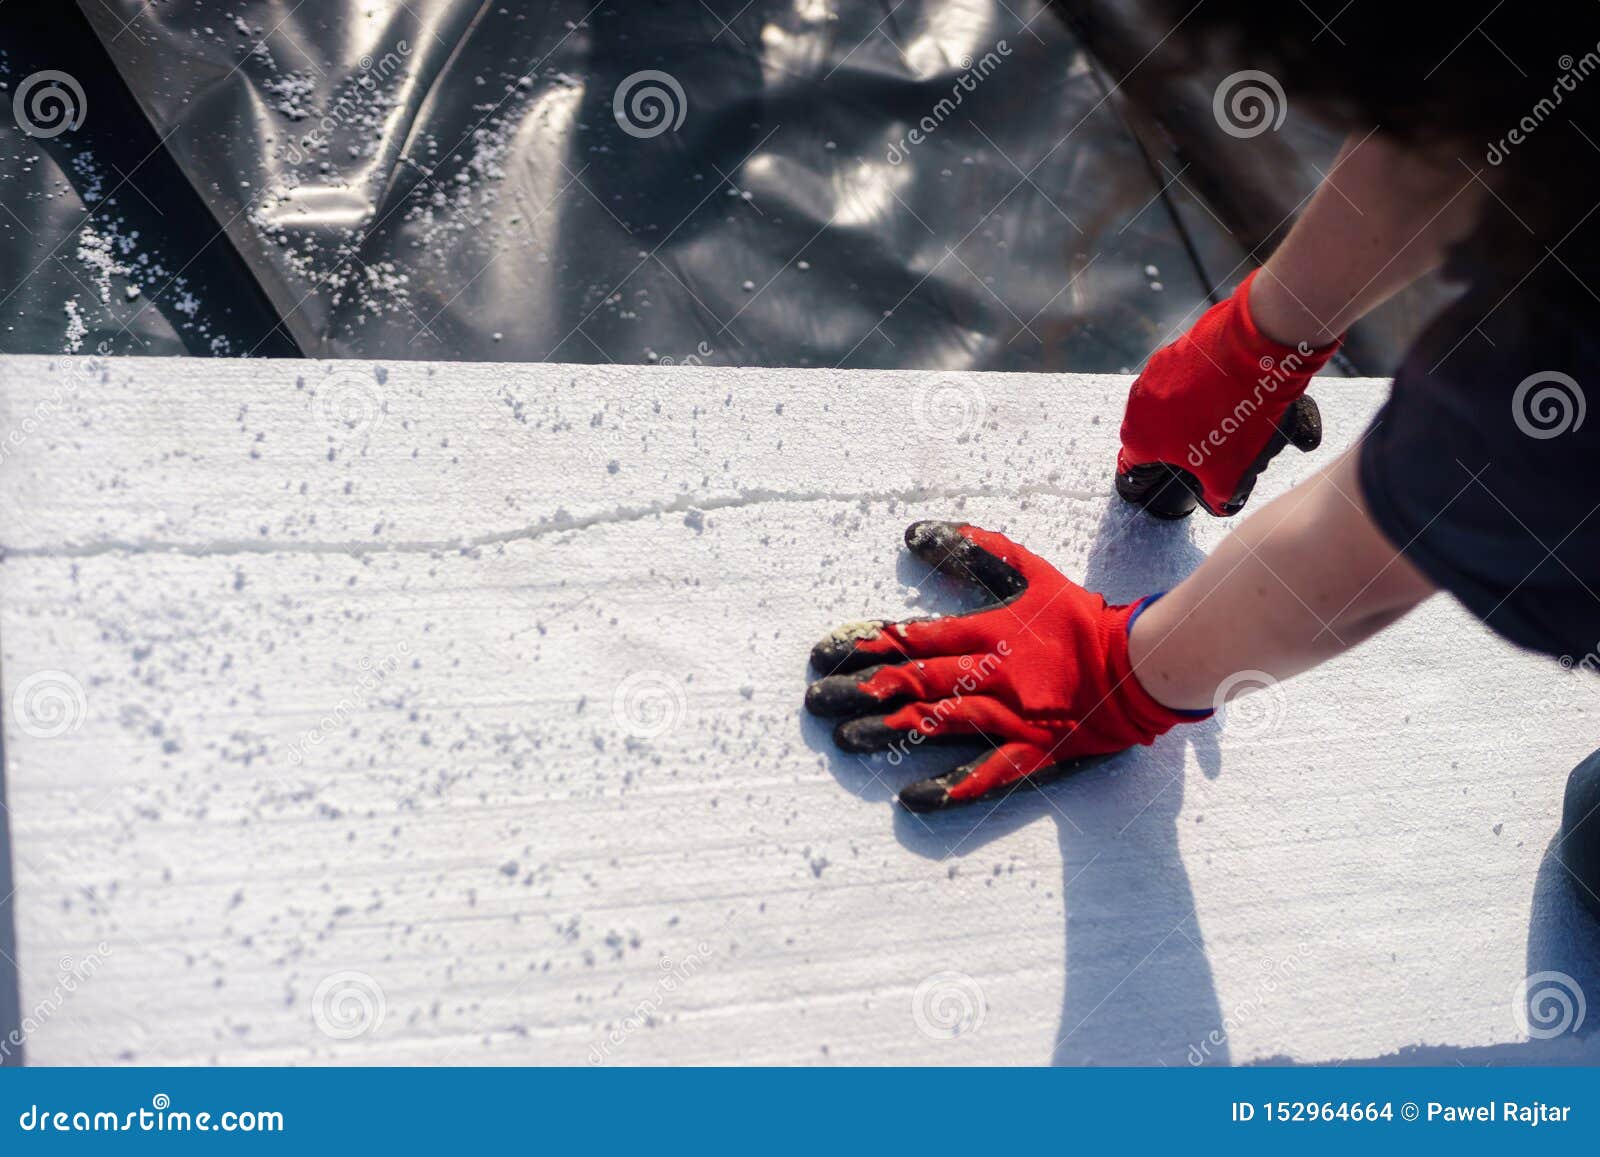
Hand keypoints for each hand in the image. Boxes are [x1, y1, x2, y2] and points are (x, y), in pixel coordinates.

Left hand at [805, 521, 1203, 811]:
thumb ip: (976, 550)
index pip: (917, 639)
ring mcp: (1013, 716)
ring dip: (891, 730)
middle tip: (816, 701)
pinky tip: (912, 798)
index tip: (826, 653)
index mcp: (989, 633)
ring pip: (941, 723)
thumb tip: (918, 532)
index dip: (868, 646)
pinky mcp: (1034, 750)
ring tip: (846, 739)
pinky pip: (989, 772)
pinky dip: (951, 786)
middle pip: (917, 682)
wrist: (1142, 660)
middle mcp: (993, 675)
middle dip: (862, 690)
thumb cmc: (1082, 617)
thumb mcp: (1029, 572)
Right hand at [1116, 270, 1339, 518]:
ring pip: (1165, 403)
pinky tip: (1227, 391)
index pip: (1131, 466)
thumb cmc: (1233, 417)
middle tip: (1204, 449)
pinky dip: (1199, 386)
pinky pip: (1182, 376)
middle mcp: (1137, 402)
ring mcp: (1155, 370)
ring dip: (1186, 413)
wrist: (1255, 352)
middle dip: (1173, 443)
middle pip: (1150, 433)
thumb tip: (1219, 504)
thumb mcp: (1228, 472)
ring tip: (1221, 418)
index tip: (1164, 478)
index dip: (1148, 478)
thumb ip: (1217, 496)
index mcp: (1138, 436)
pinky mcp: (1176, 348)